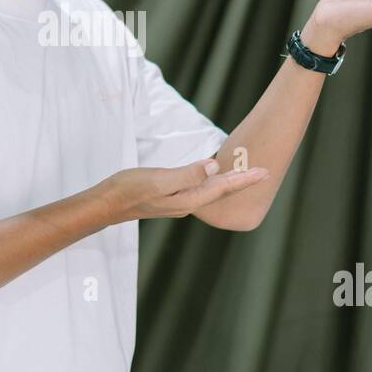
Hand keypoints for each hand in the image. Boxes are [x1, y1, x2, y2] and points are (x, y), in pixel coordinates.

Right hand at [98, 158, 268, 224]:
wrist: (106, 204)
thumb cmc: (129, 190)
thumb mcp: (159, 179)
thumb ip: (187, 174)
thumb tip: (213, 167)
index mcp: (188, 199)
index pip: (222, 188)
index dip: (245, 179)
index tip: (265, 172)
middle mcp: (187, 203)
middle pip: (221, 191)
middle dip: (243, 182)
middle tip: (264, 172)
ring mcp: (178, 201)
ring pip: (211, 191)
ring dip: (230, 183)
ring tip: (246, 175)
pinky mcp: (170, 196)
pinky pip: (200, 189)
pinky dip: (212, 182)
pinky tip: (213, 178)